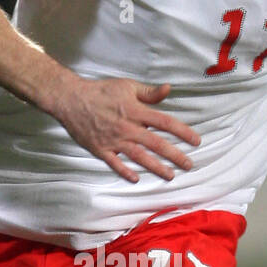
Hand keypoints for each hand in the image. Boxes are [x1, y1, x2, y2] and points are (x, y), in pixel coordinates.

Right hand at [53, 77, 200, 182]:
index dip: (182, 132)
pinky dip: (125, 172)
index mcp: (135, 111)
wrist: (71, 99)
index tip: (196, 141)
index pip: (165, 122)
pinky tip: (137, 179)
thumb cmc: (101, 91)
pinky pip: (115, 163)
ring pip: (139, 157)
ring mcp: (114, 140)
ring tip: (171, 176)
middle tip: (189, 165)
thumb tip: (168, 89)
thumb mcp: (127, 86)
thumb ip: (149, 93)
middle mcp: (127, 127)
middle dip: (175, 155)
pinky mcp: (100, 149)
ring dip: (156, 167)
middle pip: (156, 144)